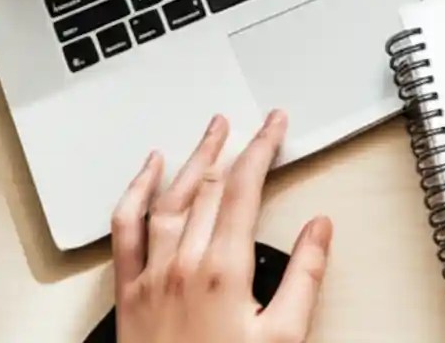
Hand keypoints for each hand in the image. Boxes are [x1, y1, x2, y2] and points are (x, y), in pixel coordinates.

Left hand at [112, 110, 333, 342]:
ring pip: (170, 198)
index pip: (244, 188)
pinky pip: (126, 228)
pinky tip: (148, 172)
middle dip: (234, 148)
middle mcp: (183, 264)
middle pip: (209, 186)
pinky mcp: (129, 291)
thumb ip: (305, 277)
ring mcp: (151, 275)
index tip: (274, 126)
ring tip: (210, 133)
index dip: (262, 148)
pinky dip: (137, 192)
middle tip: (253, 124)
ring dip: (192, 159)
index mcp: (223, 270)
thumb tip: (319, 230)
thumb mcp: (285, 338)